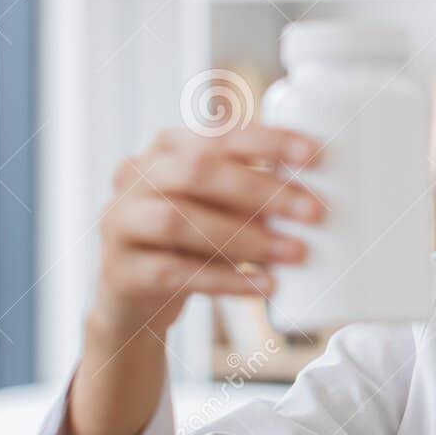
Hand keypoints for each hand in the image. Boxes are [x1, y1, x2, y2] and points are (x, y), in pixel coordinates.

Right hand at [90, 124, 325, 341]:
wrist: (133, 299)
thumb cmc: (189, 243)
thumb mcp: (216, 207)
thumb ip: (250, 191)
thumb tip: (314, 195)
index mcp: (166, 149)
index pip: (218, 135)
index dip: (268, 141)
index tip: (315, 155)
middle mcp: (136, 177)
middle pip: (198, 173)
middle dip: (262, 191)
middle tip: (314, 212)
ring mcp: (120, 222)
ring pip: (180, 222)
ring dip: (246, 238)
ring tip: (295, 253)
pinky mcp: (121, 271)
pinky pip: (175, 273)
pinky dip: (224, 280)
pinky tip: (263, 285)